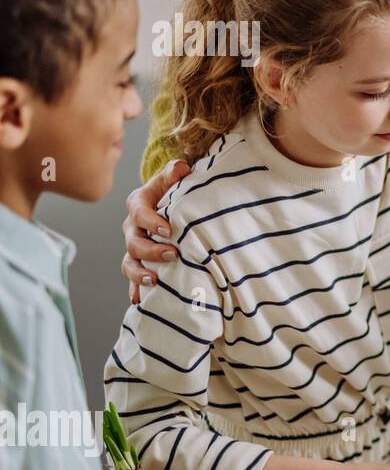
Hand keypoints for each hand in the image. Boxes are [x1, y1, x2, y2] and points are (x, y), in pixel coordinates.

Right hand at [121, 159, 189, 303]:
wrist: (170, 203)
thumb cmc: (173, 191)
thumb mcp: (173, 179)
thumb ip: (175, 173)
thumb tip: (181, 167)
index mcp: (139, 204)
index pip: (140, 212)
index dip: (151, 221)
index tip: (168, 230)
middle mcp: (132, 227)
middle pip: (134, 242)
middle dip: (151, 250)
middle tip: (172, 254)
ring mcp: (133, 247)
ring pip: (129, 262)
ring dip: (139, 273)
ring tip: (154, 280)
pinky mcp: (139, 262)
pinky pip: (132, 278)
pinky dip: (135, 289)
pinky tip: (140, 301)